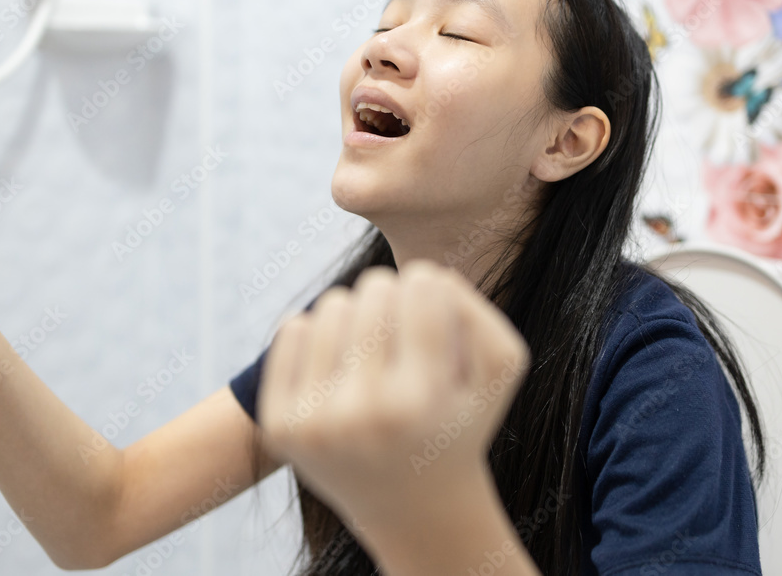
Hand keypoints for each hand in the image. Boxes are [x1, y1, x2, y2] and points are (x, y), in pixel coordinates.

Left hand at [257, 259, 529, 528]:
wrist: (411, 505)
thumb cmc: (459, 423)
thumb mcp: (500, 373)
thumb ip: (479, 314)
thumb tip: (428, 276)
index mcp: (421, 401)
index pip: (422, 286)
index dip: (431, 287)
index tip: (433, 310)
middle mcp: (364, 414)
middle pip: (375, 290)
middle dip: (394, 300)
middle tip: (404, 337)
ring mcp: (315, 422)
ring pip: (332, 304)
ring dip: (358, 315)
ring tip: (376, 351)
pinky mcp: (281, 425)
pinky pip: (293, 329)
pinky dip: (319, 334)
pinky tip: (342, 364)